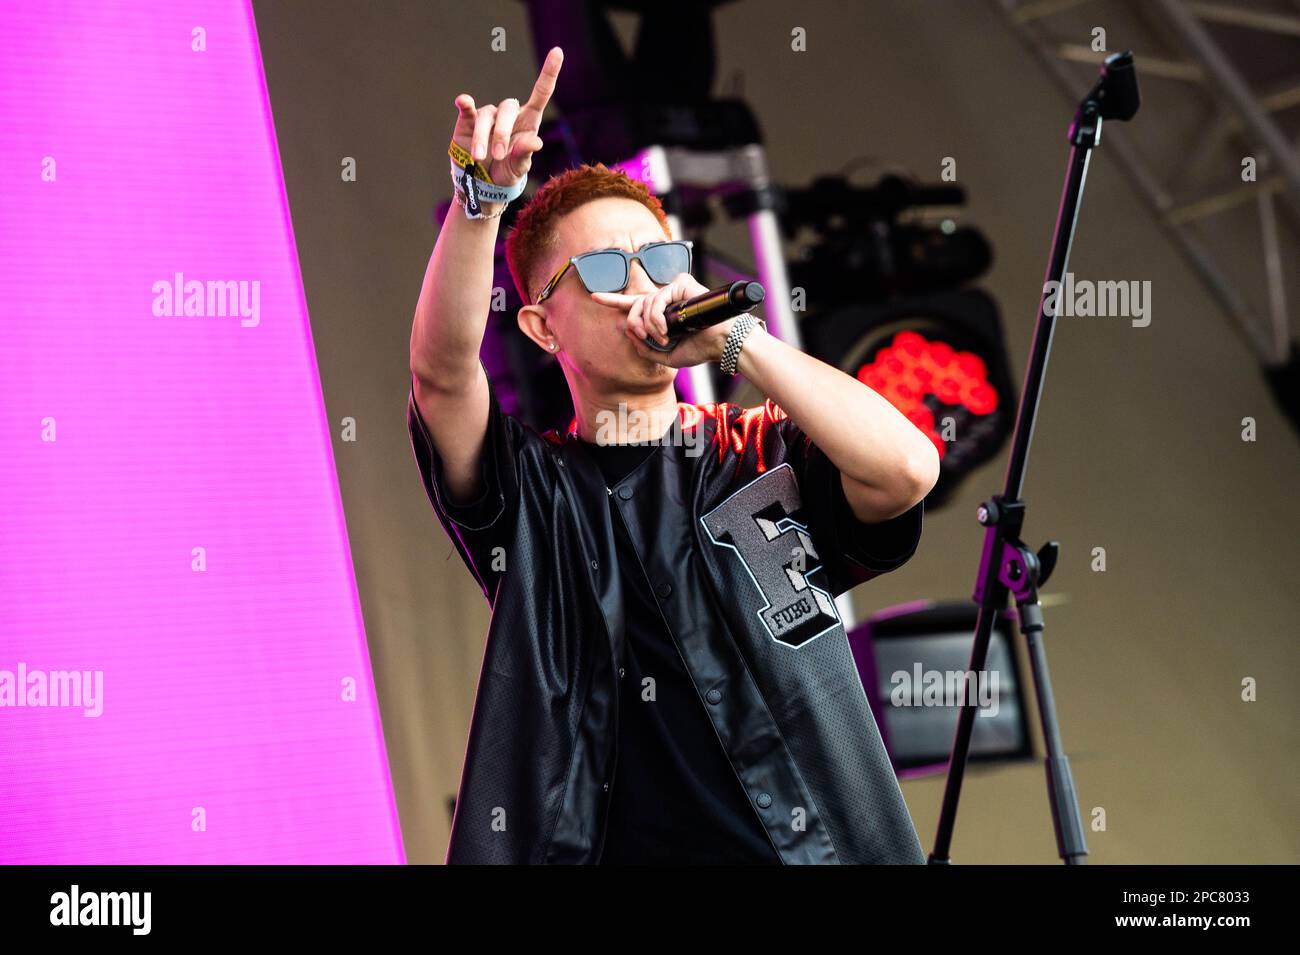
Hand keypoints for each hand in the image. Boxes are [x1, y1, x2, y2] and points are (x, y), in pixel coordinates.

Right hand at [451, 46, 562, 187]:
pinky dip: (465, 103)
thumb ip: (525, 155)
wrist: (482, 184)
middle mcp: (509, 114)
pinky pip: (467, 108)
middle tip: (499, 155)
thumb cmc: (506, 172)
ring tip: (480, 158)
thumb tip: (536, 142)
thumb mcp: (519, 169)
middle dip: (502, 133)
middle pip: (508, 109)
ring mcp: (488, 115)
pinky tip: (462, 101)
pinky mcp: (468, 120)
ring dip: (483, 137)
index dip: (549, 72)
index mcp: (528, 121)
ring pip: (486, 117)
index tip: (558, 52)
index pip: (541, 93)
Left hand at [590, 273, 736, 369]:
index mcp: (662, 314)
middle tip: (646, 338)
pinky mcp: (680, 283)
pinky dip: (657, 317)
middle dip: (634, 323)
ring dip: (649, 325)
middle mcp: (665, 300)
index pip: (633, 304)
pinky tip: (667, 329)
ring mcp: (673, 290)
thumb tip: (629, 332)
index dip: (612, 300)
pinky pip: (656, 299)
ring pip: (644, 303)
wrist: (720, 344)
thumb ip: (645, 347)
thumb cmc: (699, 349)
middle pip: (634, 305)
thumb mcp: (665, 355)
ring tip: (664, 338)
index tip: (594, 296)